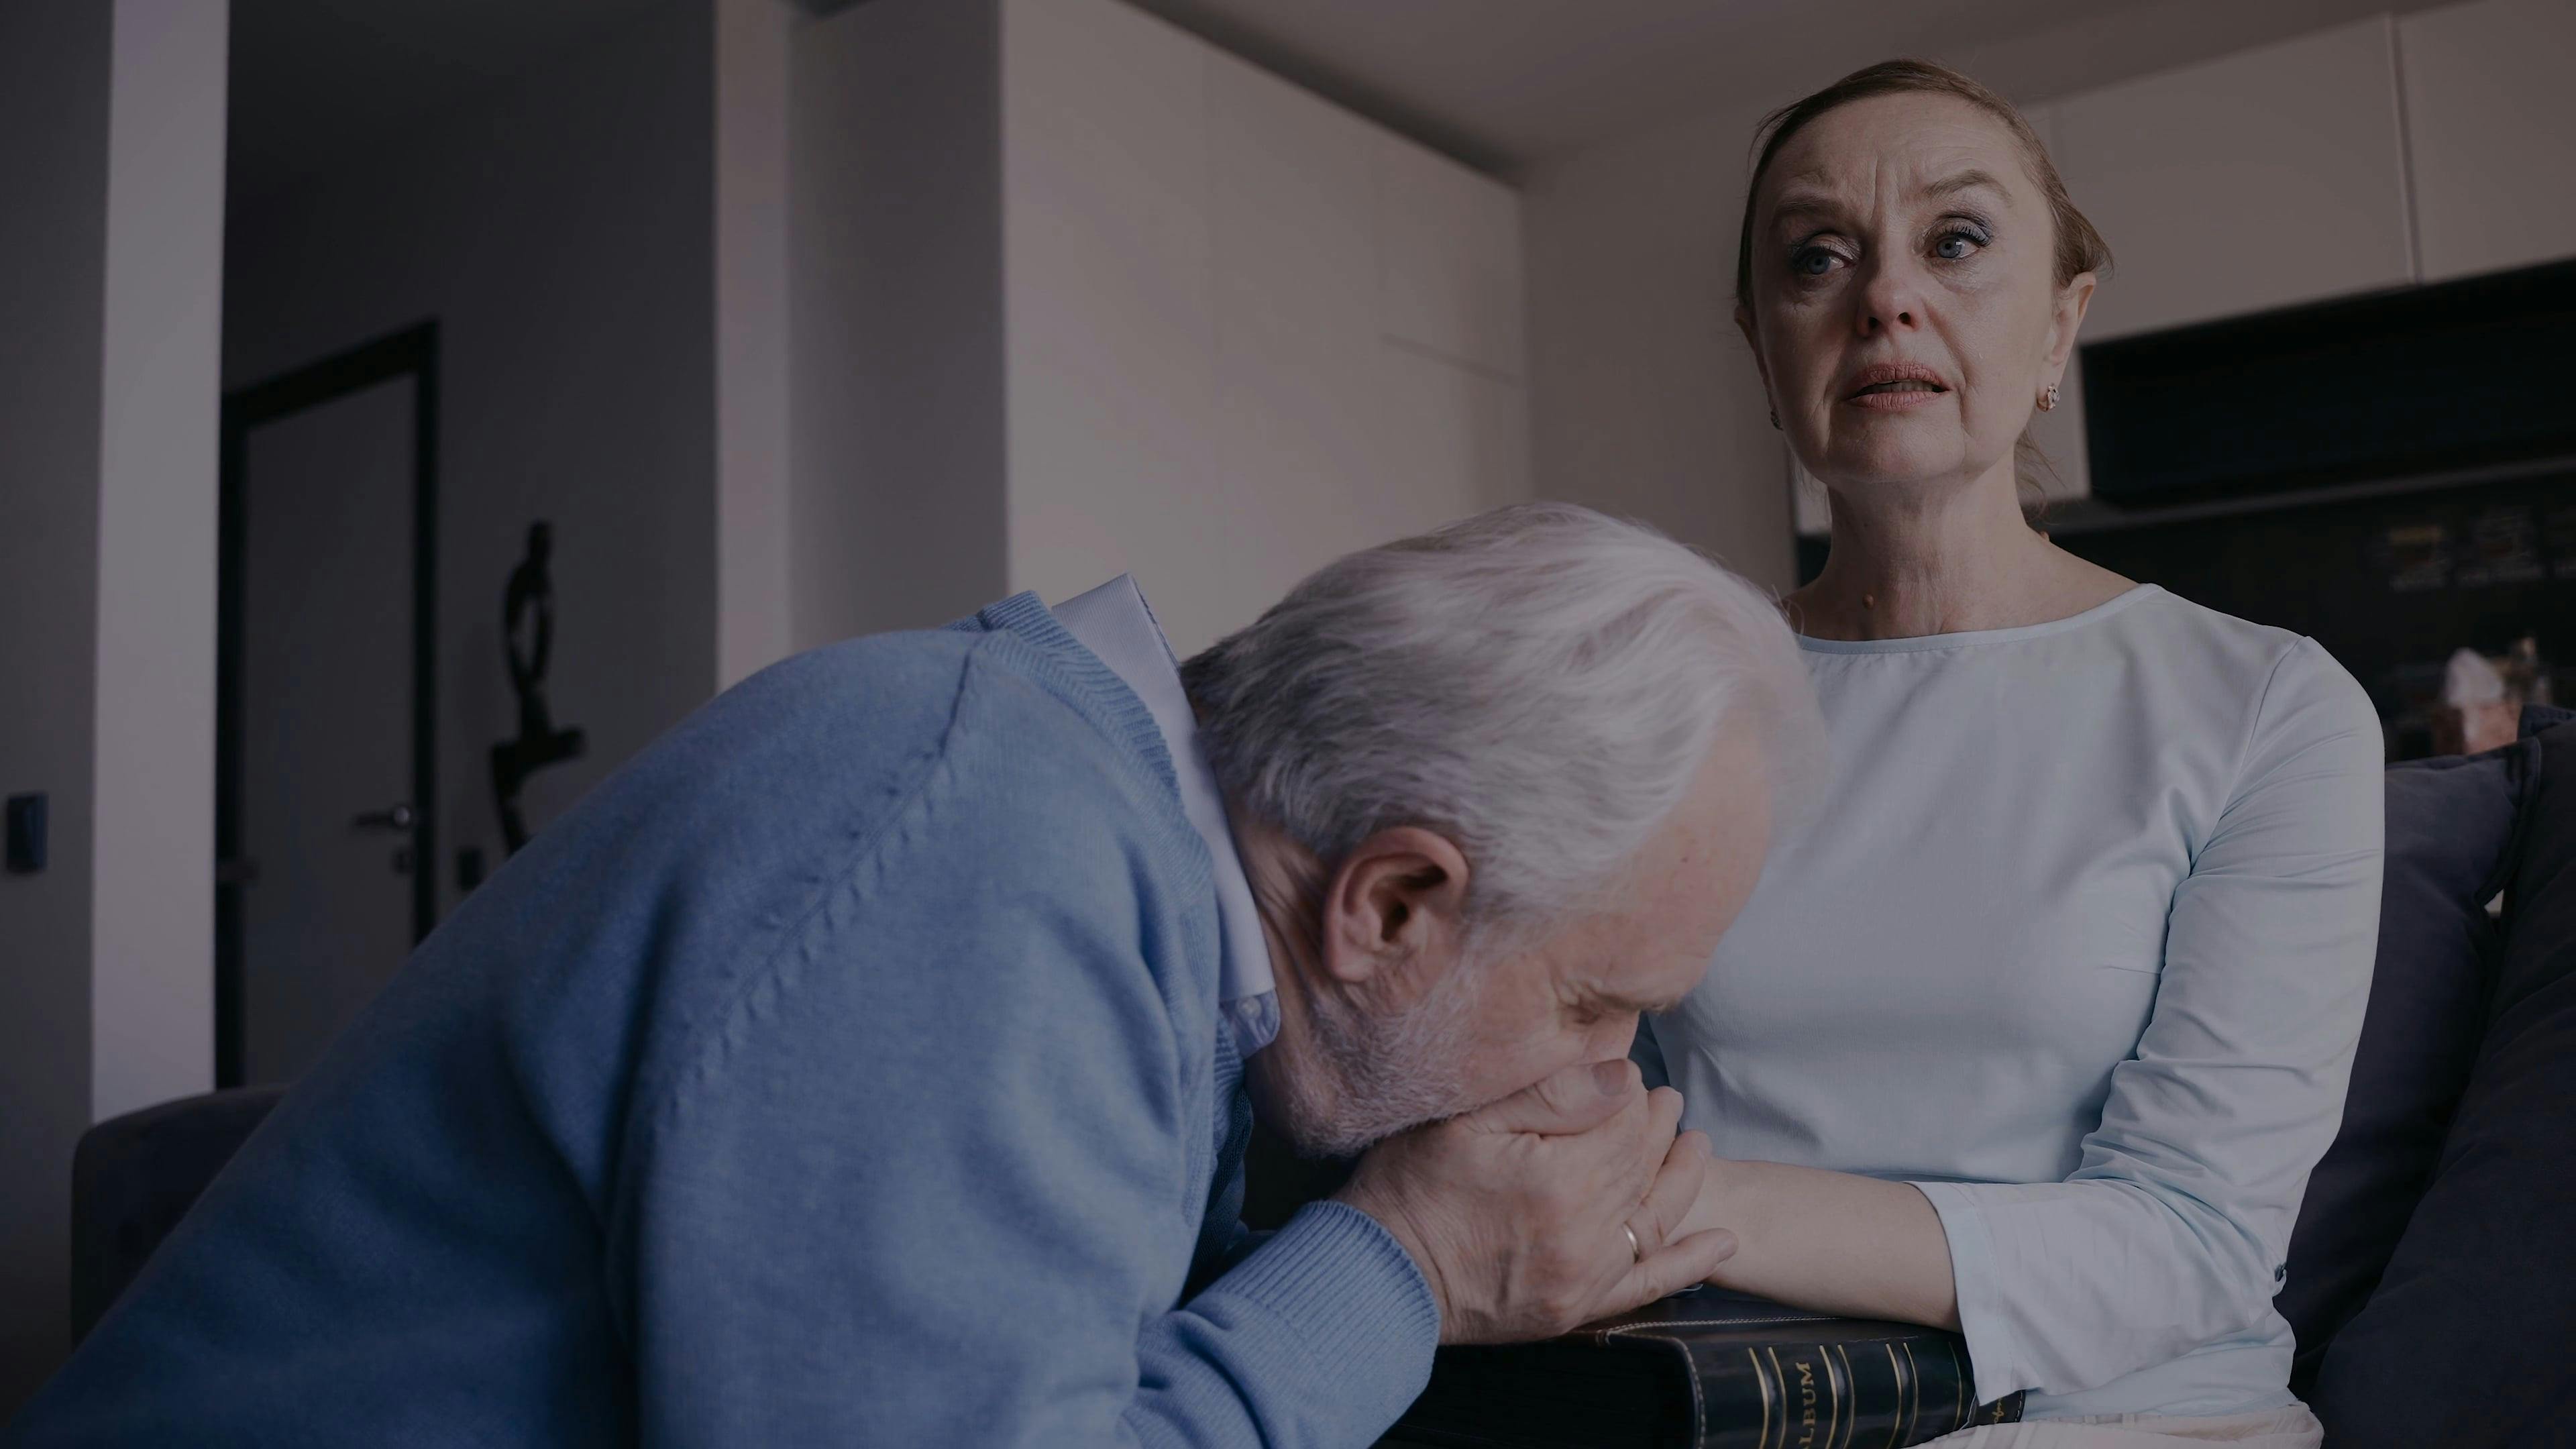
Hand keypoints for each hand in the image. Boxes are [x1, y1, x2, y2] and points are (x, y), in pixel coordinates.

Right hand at [1333, 1059, 1737, 1343]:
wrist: (1381, 1275)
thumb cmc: (1412, 1187)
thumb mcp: (1467, 1122)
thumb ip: (1550, 1096)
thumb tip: (1623, 1076)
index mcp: (1560, 1178)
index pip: (1624, 1125)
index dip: (1633, 1096)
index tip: (1633, 1077)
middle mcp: (1584, 1232)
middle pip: (1642, 1168)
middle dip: (1657, 1129)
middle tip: (1668, 1101)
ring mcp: (1584, 1276)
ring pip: (1654, 1219)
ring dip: (1683, 1180)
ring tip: (1697, 1147)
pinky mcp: (1577, 1309)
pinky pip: (1647, 1286)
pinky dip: (1689, 1264)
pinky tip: (1721, 1243)